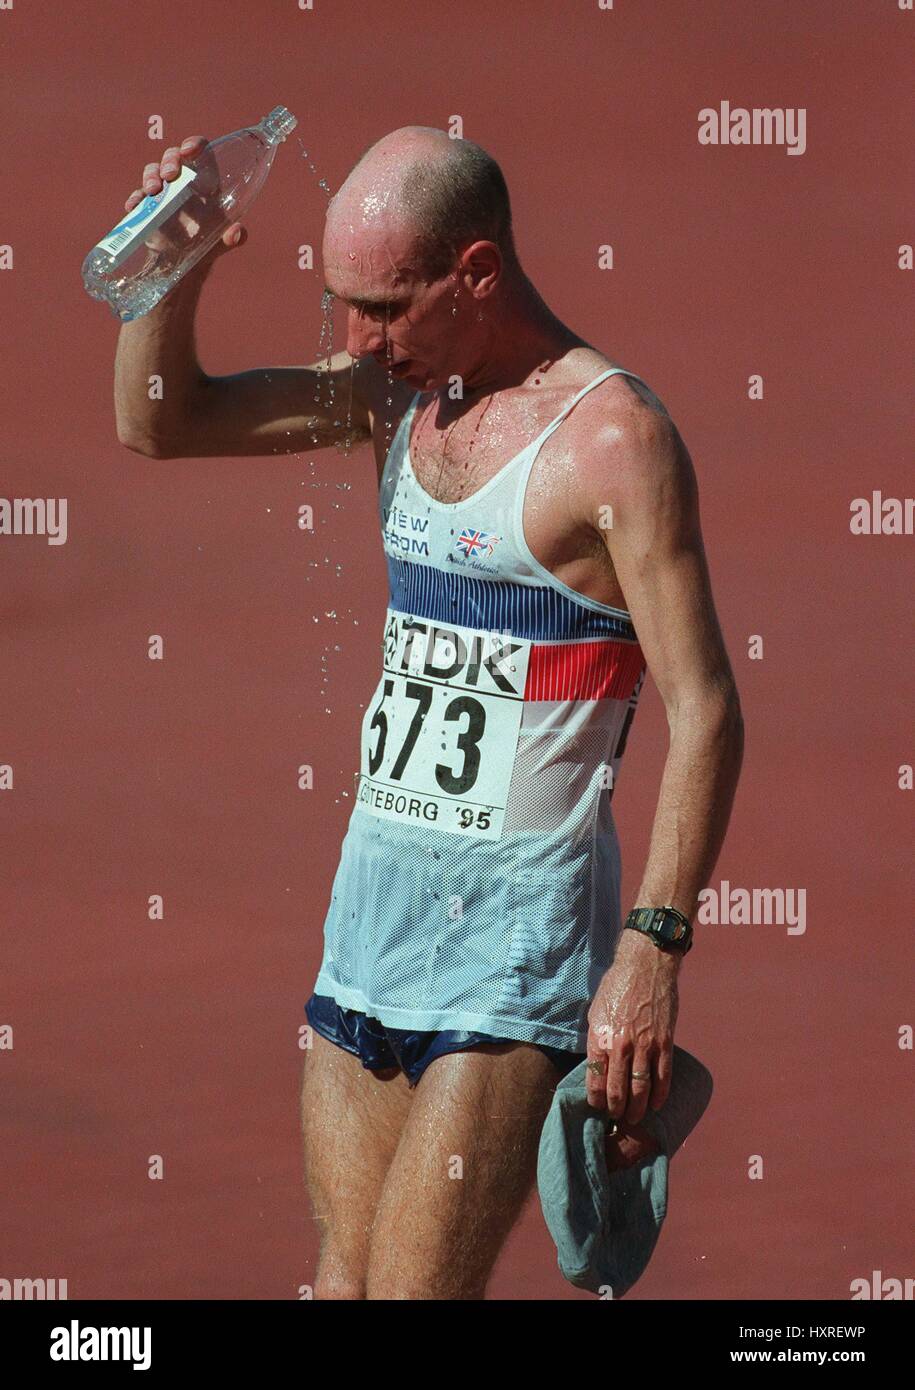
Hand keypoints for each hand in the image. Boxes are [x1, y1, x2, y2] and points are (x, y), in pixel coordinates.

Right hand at [122, 135, 246, 267]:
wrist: (186, 263)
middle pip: (173, 157)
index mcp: (205, 181)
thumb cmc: (209, 244)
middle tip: (170, 176)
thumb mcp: (222, 242)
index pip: (201, 152)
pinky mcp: (148, 206)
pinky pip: (138, 196)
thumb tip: (236, 231)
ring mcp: (163, 192)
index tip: (188, 151)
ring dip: (151, 176)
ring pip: (153, 171)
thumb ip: (233, 239)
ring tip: (153, 191)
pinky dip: (135, 198)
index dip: (194, 145)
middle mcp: (183, 181)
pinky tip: (133, 206)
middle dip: (169, 160)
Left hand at [585, 927, 679, 1125]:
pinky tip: (655, 1105)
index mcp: (599, 1038)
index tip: (598, 1108)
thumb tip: (596, 1066)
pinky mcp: (664, 1043)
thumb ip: (596, 1040)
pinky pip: (663, 1077)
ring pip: (640, 1090)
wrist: (645, 966)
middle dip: (616, 1111)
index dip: (596, 1101)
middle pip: (617, 1092)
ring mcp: (645, 1046)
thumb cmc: (616, 986)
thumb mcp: (595, 1012)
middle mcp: (620, 1046)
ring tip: (633, 1118)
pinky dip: (659, 1095)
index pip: (595, 1082)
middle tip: (616, 1119)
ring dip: (636, 1109)